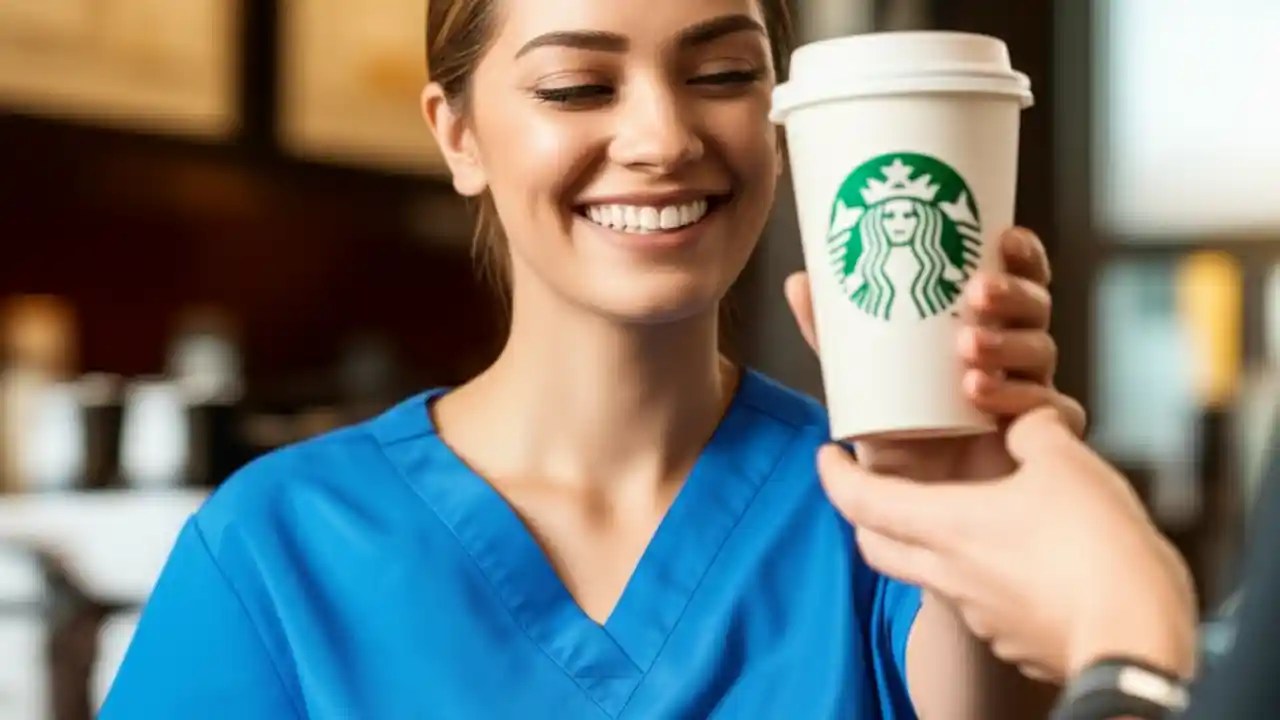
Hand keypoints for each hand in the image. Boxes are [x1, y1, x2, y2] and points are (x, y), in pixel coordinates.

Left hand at [785, 227, 1085, 479]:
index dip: (1022, 256)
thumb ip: (833, 338)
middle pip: (1036, 310)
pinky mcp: (1044, 442)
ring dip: (1008, 343)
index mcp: (985, 330)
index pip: (1018, 280)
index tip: (1003, 237)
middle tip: (975, 293)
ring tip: (967, 347)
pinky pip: (1052, 412)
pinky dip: (1020, 397)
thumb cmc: (896, 437)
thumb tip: (799, 282)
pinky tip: (982, 393)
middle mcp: (1016, 359)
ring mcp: (1035, 398)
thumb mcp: (861, 383)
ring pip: (1043, 354)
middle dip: (1012, 295)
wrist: (912, 511)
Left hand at [817, 407, 1197, 681]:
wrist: (1139, 644)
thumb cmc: (1097, 552)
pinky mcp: (1015, 638)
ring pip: (933, 574)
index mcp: (946, 526)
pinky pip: (984, 602)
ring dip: (934, 545)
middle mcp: (949, 574)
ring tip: (965, 515)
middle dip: (866, 516)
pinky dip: (986, 576)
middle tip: (872, 490)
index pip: (861, 502)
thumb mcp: (1066, 462)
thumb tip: (1026, 422)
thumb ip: (1034, 431)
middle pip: (878, 547)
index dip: (835, 476)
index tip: (826, 455)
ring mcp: (980, 613)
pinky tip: (1023, 560)